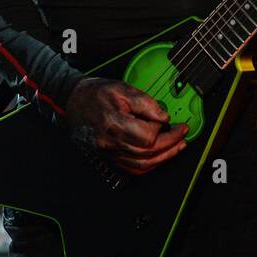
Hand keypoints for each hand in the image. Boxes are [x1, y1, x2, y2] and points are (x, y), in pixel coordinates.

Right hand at [64, 77, 187, 175]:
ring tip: (178, 146)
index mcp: (114, 123)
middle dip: (171, 144)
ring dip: (164, 157)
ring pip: (142, 165)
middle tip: (182, 133)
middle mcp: (110, 142)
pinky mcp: (109, 156)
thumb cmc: (96, 93)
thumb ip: (145, 102)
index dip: (160, 128)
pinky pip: (132, 168)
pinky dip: (149, 165)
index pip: (147, 136)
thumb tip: (163, 116)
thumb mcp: (123, 88)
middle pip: (148, 153)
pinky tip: (160, 156)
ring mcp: (109, 152)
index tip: (165, 118)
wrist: (74, 101)